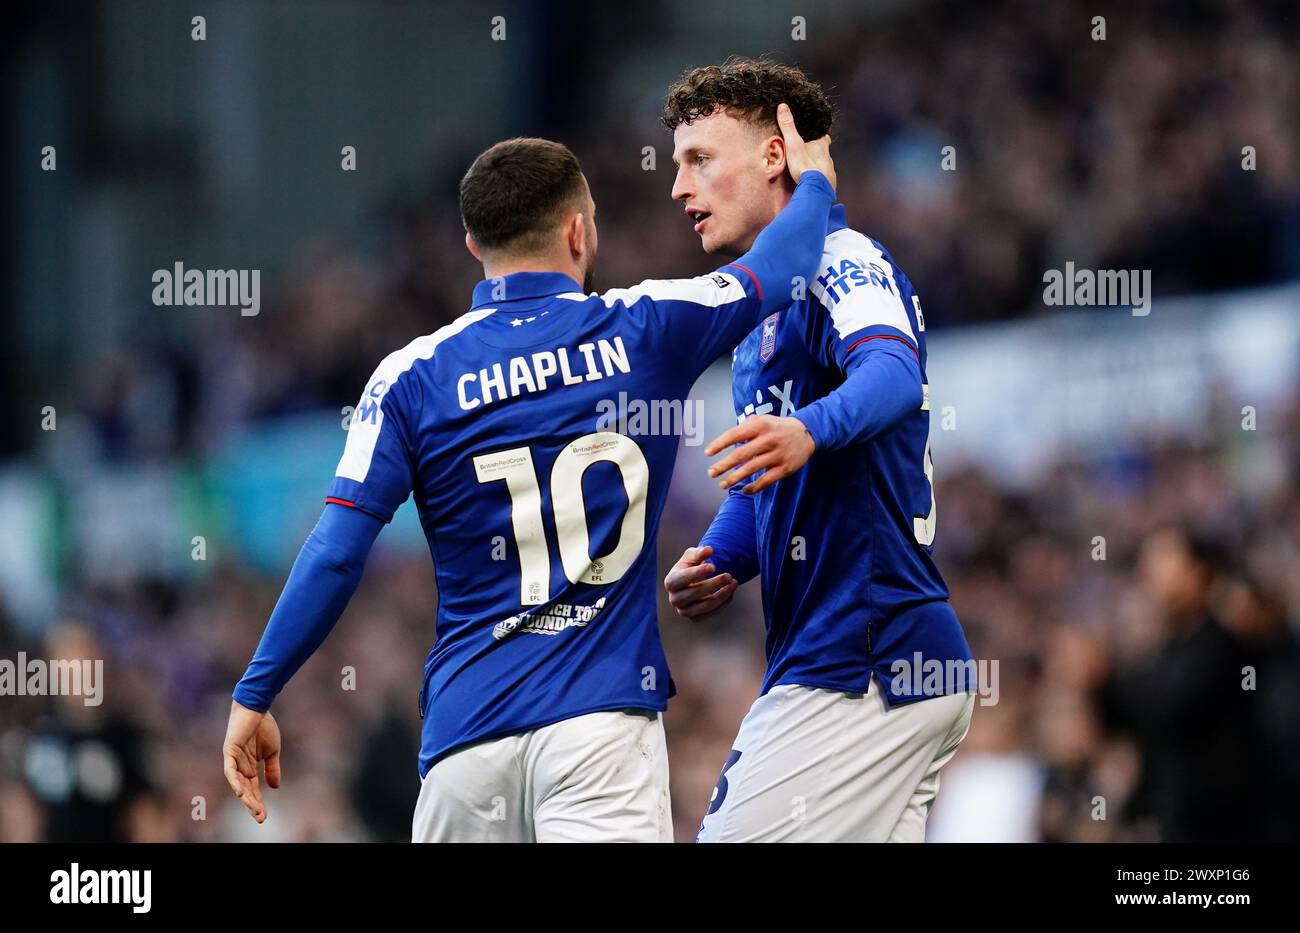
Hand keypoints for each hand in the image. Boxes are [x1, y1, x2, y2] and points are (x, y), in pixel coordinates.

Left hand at [222, 701, 281, 823]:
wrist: (257, 708)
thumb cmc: (264, 727)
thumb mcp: (272, 751)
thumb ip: (272, 769)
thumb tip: (275, 787)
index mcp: (249, 767)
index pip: (253, 789)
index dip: (257, 803)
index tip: (264, 817)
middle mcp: (240, 767)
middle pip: (245, 790)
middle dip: (252, 804)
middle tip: (260, 817)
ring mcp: (233, 760)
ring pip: (237, 784)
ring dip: (245, 797)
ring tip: (253, 808)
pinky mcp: (229, 751)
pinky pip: (230, 770)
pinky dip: (234, 781)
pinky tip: (240, 792)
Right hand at [664, 546, 737, 619]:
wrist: (692, 583)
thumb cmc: (691, 566)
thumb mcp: (692, 556)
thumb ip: (699, 552)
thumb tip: (709, 549)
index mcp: (671, 582)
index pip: (682, 578)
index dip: (697, 572)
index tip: (713, 566)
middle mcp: (674, 599)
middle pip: (695, 592)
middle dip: (714, 583)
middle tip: (729, 575)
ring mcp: (684, 611)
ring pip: (706, 605)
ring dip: (723, 594)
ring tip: (734, 582)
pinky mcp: (696, 618)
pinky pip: (712, 612)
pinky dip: (724, 602)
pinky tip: (731, 591)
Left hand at [706, 415, 815, 493]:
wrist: (806, 433)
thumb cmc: (777, 427)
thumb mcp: (762, 420)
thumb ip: (744, 427)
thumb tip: (725, 440)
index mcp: (760, 426)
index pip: (735, 435)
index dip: (720, 444)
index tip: (708, 453)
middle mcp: (768, 440)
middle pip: (741, 454)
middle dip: (723, 465)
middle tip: (711, 472)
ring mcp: (777, 455)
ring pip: (751, 469)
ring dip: (734, 478)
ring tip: (722, 484)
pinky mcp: (784, 468)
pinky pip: (766, 481)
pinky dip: (754, 487)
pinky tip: (744, 490)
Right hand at [778, 102, 834, 190]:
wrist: (815, 189)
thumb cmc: (805, 166)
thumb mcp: (793, 143)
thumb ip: (788, 126)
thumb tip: (783, 106)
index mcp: (822, 147)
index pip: (824, 138)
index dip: (821, 137)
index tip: (817, 137)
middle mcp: (829, 159)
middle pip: (825, 154)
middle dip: (819, 154)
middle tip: (809, 156)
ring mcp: (830, 173)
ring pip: (825, 168)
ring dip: (819, 169)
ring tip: (809, 171)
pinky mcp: (828, 186)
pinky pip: (824, 182)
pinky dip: (819, 182)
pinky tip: (812, 185)